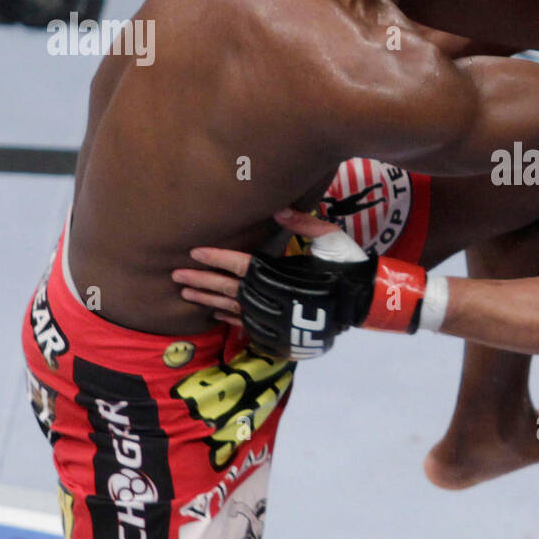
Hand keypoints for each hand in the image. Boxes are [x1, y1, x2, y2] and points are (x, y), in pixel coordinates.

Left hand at [172, 208, 340, 320]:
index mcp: (279, 272)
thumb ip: (301, 221)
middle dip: (201, 281)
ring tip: (185, 293)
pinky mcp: (277, 331)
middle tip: (175, 275)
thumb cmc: (345, 264)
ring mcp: (272, 317)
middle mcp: (270, 297)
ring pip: (232, 308)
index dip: (215, 258)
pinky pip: (245, 325)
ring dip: (207, 300)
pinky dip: (228, 318)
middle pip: (228, 288)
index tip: (194, 252)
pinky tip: (213, 312)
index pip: (239, 264)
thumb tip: (277, 208)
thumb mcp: (328, 235)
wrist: (362, 300)